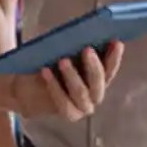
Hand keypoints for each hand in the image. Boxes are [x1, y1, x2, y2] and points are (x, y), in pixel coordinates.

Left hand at [9, 42, 124, 121]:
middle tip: (87, 49)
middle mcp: (96, 93)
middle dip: (94, 65)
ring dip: (72, 75)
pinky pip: (64, 103)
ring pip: (81, 92)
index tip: (116, 42)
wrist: (30, 88)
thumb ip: (76, 47)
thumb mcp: (64, 53)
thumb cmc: (52, 64)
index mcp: (100, 76)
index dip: (114, 56)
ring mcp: (84, 106)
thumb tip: (82, 33)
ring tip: (62, 60)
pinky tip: (45, 71)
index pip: (111, 67)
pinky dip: (54, 86)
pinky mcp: (70, 114)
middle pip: (99, 80)